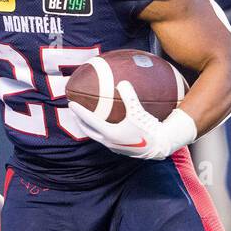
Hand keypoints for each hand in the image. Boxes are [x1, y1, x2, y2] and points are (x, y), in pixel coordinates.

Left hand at [66, 81, 196, 159]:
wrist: (159, 147)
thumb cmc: (149, 129)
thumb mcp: (139, 111)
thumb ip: (129, 96)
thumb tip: (122, 82)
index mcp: (110, 133)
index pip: (89, 120)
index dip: (79, 111)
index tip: (71, 103)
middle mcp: (108, 141)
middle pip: (88, 131)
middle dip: (79, 121)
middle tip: (73, 111)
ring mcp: (113, 146)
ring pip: (96, 136)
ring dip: (88, 127)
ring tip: (85, 118)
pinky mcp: (120, 148)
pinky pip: (104, 138)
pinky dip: (99, 130)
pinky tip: (104, 124)